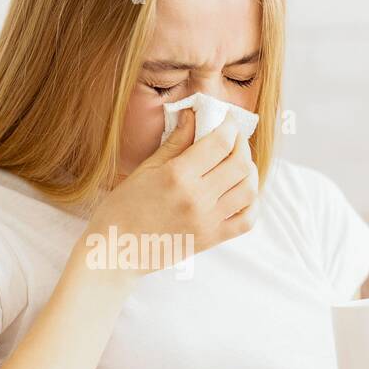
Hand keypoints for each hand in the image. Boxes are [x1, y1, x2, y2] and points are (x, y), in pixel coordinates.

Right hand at [77, 108, 256, 277]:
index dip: (229, 126)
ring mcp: (207, 221)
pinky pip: (247, 220)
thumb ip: (175, 142)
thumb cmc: (123, 208)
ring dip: (249, 172)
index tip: (226, 120)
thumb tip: (193, 116)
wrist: (116, 251)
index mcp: (178, 176)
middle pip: (240, 164)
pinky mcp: (212, 239)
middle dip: (241, 144)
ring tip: (238, 164)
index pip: (220, 143)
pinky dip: (252, 203)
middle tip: (233, 139)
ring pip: (249, 190)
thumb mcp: (146, 169)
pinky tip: (241, 192)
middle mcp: (197, 198)